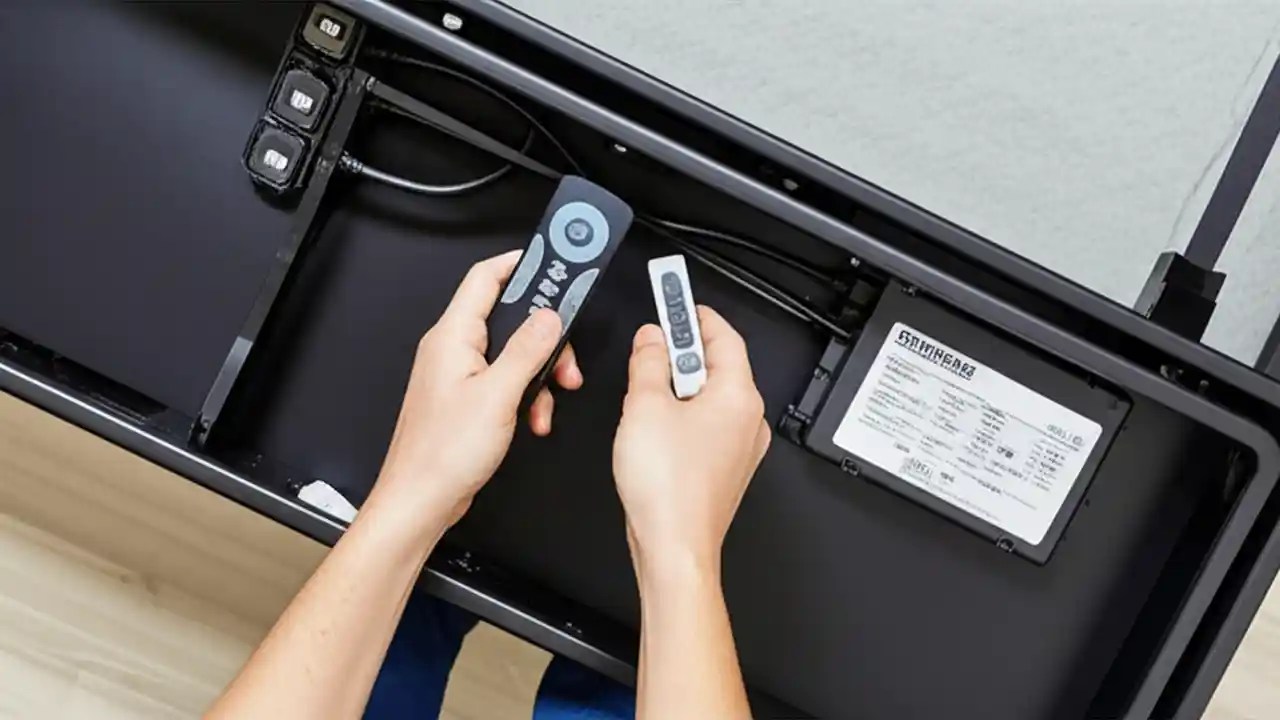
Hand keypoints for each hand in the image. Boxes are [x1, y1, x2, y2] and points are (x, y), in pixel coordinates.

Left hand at [371, 251, 582, 527]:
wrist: (421, 500)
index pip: (486, 277)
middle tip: (566, 352)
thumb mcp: (497, 395)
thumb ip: (527, 350)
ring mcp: (458, 373)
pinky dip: (526, 395)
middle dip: (545, 335)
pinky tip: (532, 418)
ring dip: (539, 373)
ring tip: (550, 396)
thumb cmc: (442, 455)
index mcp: (452, 336)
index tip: (554, 259)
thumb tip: (549, 317)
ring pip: (513, 353)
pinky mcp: (467, 398)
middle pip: (508, 317)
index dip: (520, 261)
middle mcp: (452, 349)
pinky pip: (505, 381)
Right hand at [612, 306, 769, 574]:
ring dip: (679, 385)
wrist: (675, 548)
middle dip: (682, 351)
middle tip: (653, 340)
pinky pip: (706, 425)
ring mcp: (739, 447)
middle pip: (719, 366)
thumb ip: (649, 363)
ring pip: (710, 398)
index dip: (695, 315)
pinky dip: (682, 414)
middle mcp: (748, 420)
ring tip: (645, 387)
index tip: (675, 298)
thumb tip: (652, 339)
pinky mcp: (724, 468)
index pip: (725, 336)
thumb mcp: (645, 406)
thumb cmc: (668, 488)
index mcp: (739, 396)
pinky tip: (652, 424)